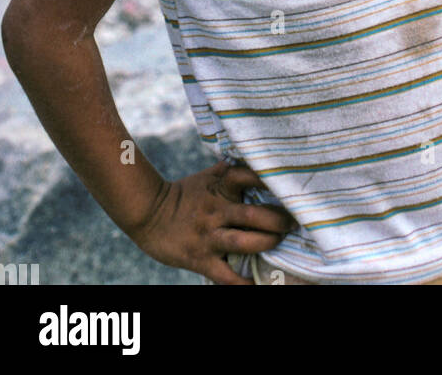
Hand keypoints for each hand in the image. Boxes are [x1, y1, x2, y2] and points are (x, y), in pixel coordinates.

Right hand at [128, 161, 294, 285]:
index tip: (291, 185)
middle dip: (278, 220)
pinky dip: (243, 283)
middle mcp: (216, 211)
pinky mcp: (200, 259)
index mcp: (220, 188)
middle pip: (253, 214)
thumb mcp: (207, 177)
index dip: (270, 180)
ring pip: (244, 241)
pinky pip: (225, 275)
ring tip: (279, 242)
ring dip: (266, 243)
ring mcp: (209, 236)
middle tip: (293, 222)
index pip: (248, 177)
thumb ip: (230, 170)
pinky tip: (257, 284)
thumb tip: (254, 156)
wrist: (148, 213)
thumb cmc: (184, 193)